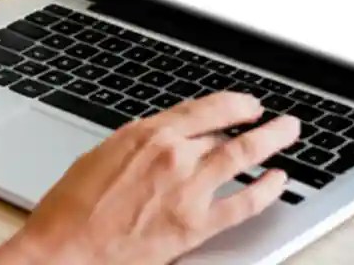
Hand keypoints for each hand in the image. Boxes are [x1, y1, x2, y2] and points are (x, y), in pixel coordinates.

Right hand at [0, 93, 299, 264]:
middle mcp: (173, 156)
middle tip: (277, 120)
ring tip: (287, 134)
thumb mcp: (104, 155)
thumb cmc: (73, 207)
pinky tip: (278, 182)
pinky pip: (243, 204)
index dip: (233, 104)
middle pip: (228, 131)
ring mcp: (188, 190)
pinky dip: (267, 190)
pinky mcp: (195, 226)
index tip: (246, 105)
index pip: (205, 109)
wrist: (66, 249)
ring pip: (244, 157)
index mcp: (148, 134)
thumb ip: (141, 145)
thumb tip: (166, 140)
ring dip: (272, 142)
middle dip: (258, 123)